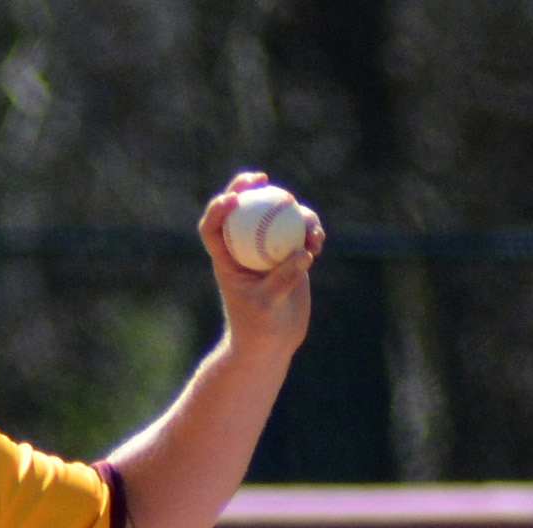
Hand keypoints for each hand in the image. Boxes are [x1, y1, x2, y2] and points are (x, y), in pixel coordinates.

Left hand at [198, 172, 324, 359]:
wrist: (272, 342)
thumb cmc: (259, 328)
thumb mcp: (267, 306)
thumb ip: (282, 279)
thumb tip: (302, 253)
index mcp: (226, 260)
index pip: (213, 228)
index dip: (217, 209)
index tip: (233, 199)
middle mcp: (244, 249)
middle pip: (242, 211)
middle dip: (248, 188)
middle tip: (263, 179)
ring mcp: (268, 250)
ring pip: (277, 218)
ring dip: (293, 214)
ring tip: (310, 230)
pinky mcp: (289, 255)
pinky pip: (299, 234)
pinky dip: (310, 232)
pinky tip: (319, 242)